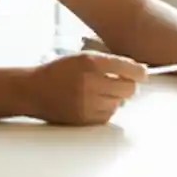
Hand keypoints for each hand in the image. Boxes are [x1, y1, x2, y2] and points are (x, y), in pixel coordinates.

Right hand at [21, 51, 146, 125]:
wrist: (32, 90)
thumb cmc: (59, 71)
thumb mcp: (83, 57)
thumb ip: (109, 62)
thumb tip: (138, 71)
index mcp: (91, 63)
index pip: (129, 69)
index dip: (140, 73)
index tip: (143, 74)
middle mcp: (91, 83)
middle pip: (129, 89)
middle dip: (128, 86)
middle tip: (120, 83)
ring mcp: (87, 103)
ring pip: (119, 103)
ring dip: (115, 98)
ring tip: (100, 92)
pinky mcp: (84, 118)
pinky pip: (108, 116)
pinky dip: (105, 109)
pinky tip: (92, 102)